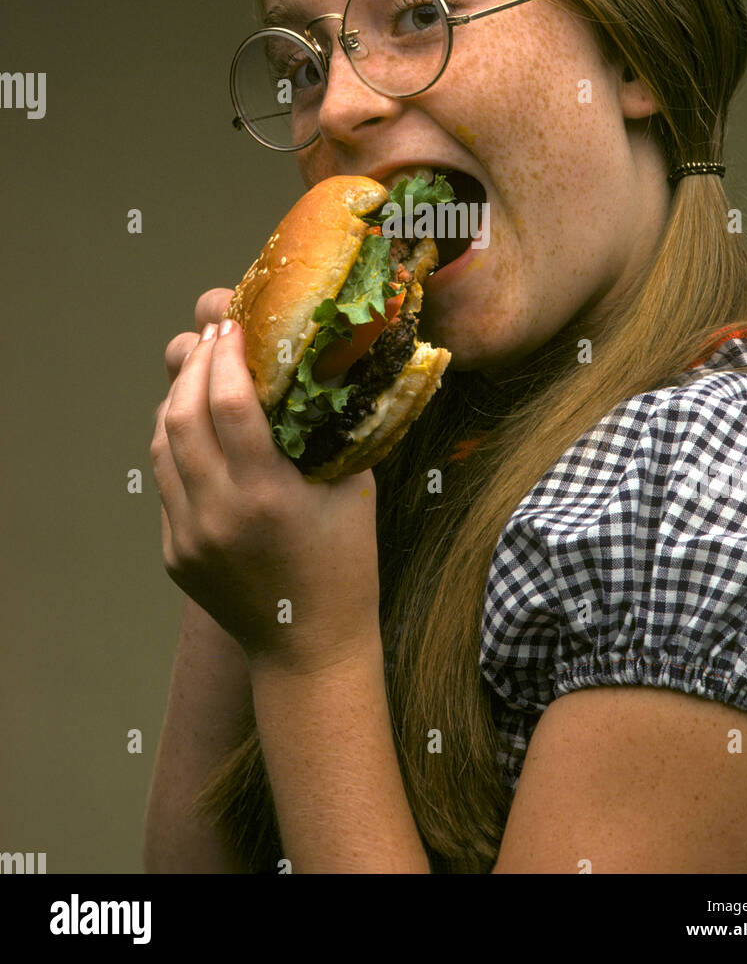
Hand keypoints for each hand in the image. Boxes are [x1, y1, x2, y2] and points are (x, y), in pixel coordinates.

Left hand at [150, 290, 380, 673]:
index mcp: (268, 496)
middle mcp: (218, 514)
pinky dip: (175, 442)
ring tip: (198, 369)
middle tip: (212, 335)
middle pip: (184, 416)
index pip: (231, 404)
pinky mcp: (173, 552)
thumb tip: (326, 367)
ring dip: (177, 399)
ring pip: (162, 446)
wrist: (308, 650)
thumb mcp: (354, 492)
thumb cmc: (346, 567)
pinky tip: (194, 422)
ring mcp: (188, 536)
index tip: (234, 326)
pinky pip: (164, 481)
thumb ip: (334, 432)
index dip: (228, 356)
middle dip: (196, 366)